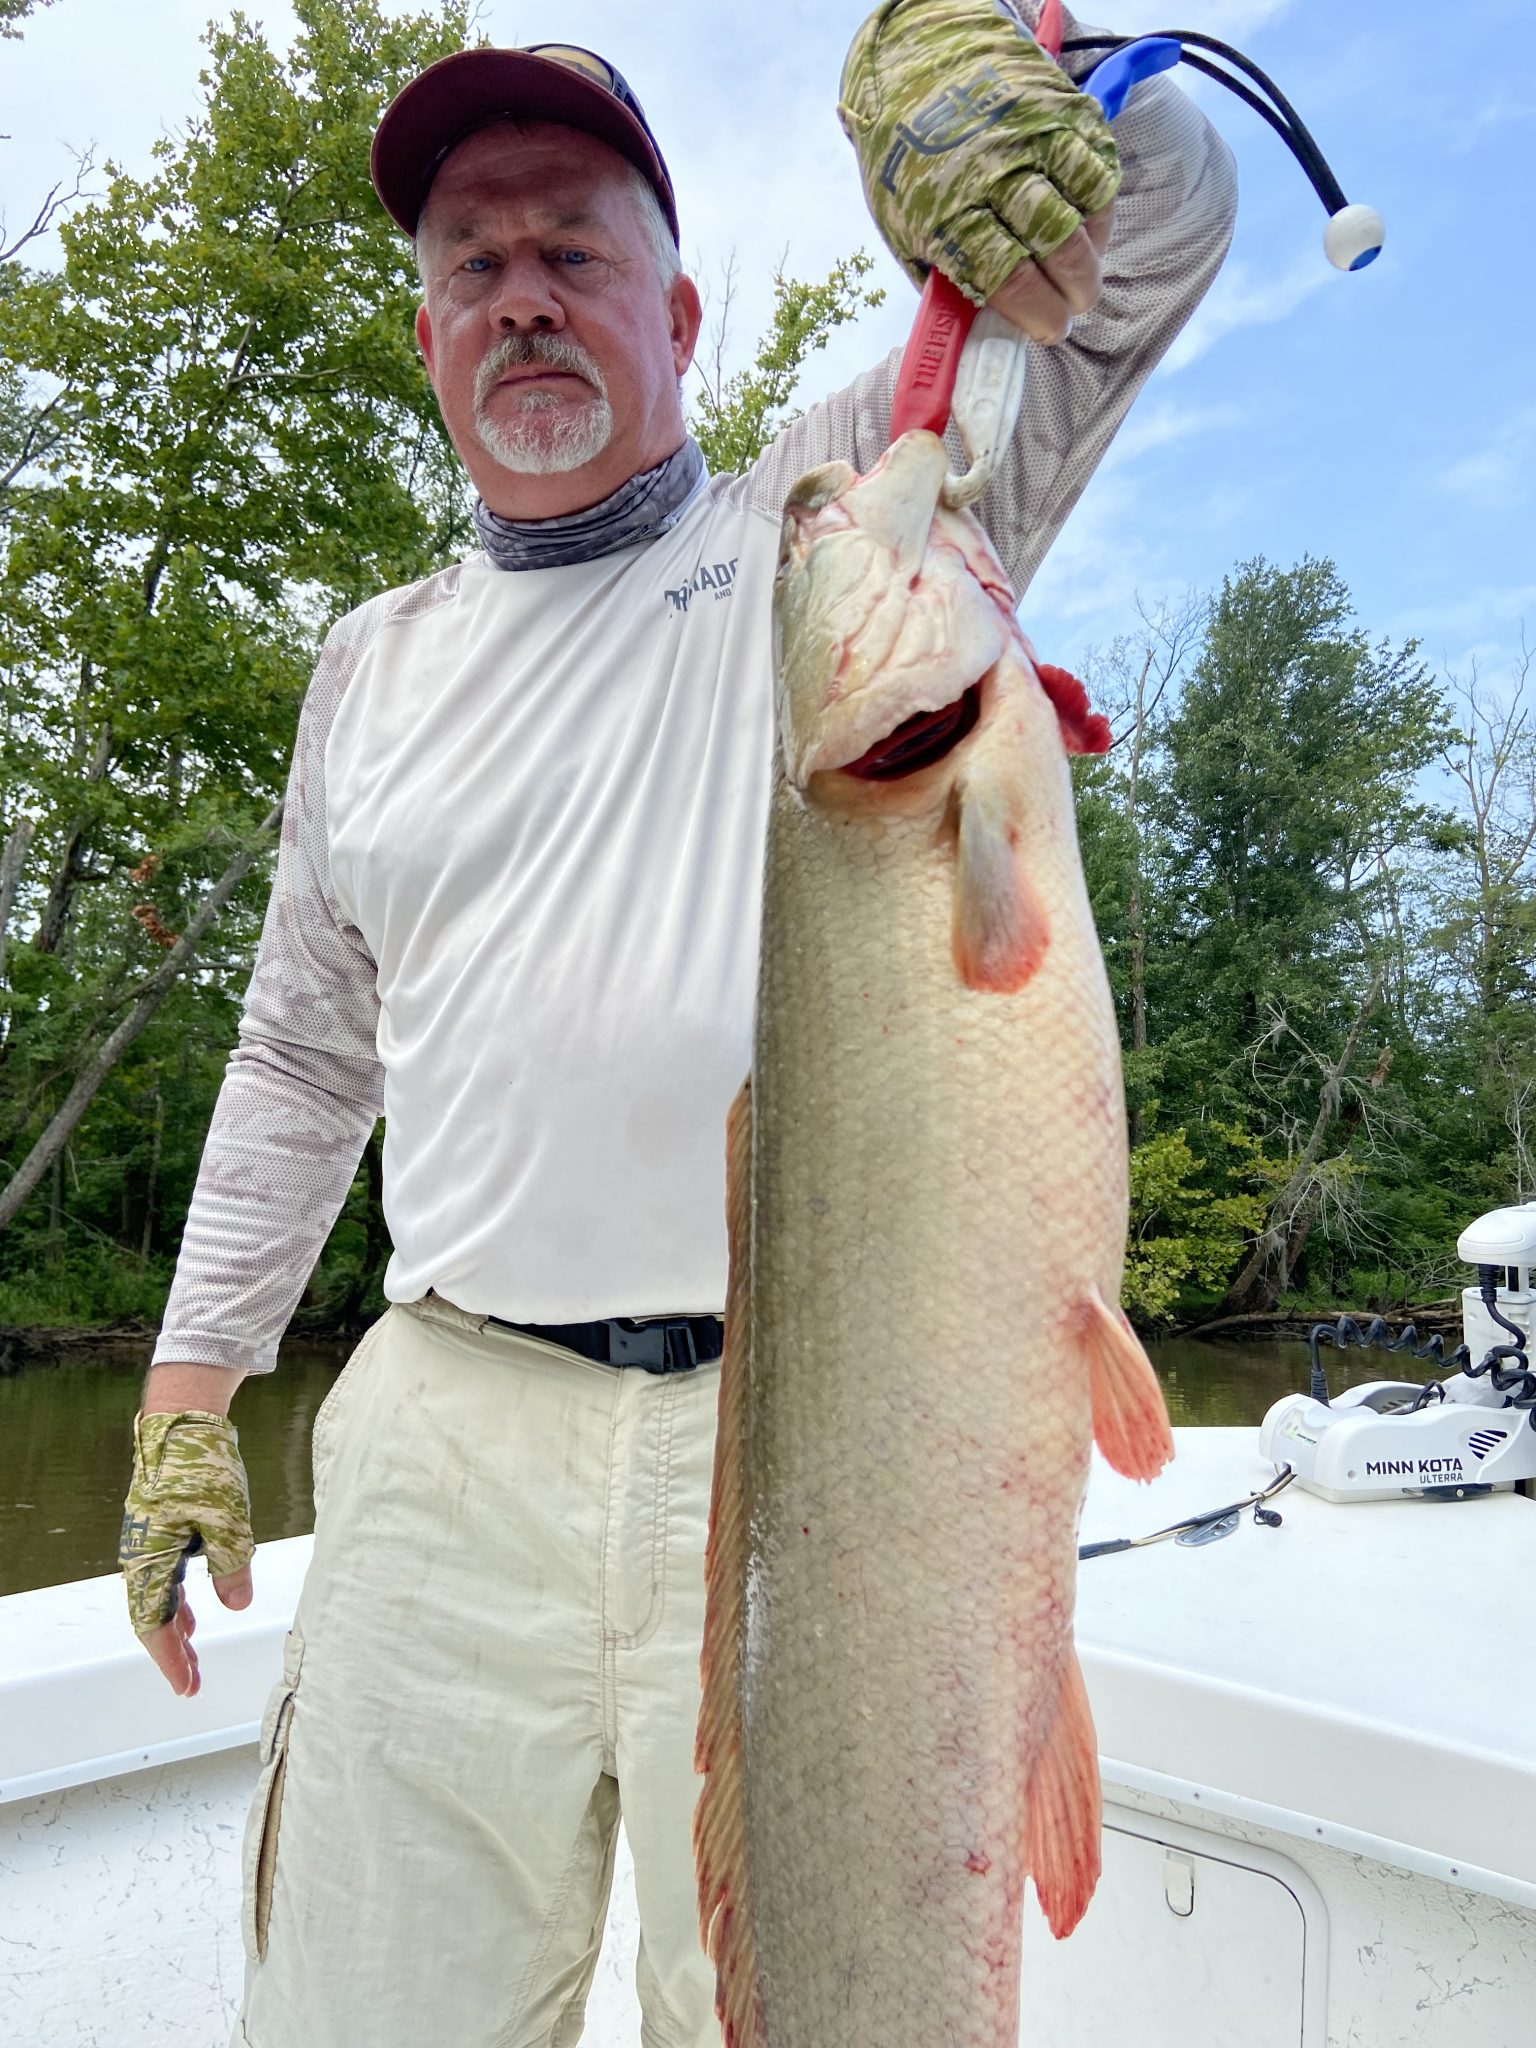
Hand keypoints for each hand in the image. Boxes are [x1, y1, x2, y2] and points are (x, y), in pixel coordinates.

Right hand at [120, 1397, 254, 1696]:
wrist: (183, 1420)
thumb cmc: (201, 1465)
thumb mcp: (228, 1519)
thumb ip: (233, 1565)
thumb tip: (236, 1605)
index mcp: (150, 1558)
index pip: (154, 1624)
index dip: (171, 1659)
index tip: (187, 1686)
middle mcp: (143, 1554)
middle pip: (154, 1617)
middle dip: (174, 1653)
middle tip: (193, 1685)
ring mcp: (151, 1541)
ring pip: (160, 1597)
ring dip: (177, 1628)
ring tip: (194, 1656)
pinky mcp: (164, 1527)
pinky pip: (167, 1575)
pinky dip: (179, 1599)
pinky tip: (195, 1613)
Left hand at [839, 1, 1119, 320]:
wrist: (914, 63)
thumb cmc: (907, 162)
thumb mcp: (904, 228)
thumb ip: (946, 278)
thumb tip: (985, 330)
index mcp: (947, 212)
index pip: (1008, 279)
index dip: (1038, 315)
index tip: (1051, 332)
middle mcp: (993, 172)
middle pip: (1055, 246)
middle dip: (1076, 290)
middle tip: (1077, 307)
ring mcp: (1031, 137)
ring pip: (1084, 209)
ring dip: (1093, 253)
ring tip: (1085, 273)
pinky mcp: (1059, 110)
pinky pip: (1098, 167)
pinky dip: (1102, 206)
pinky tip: (1091, 225)